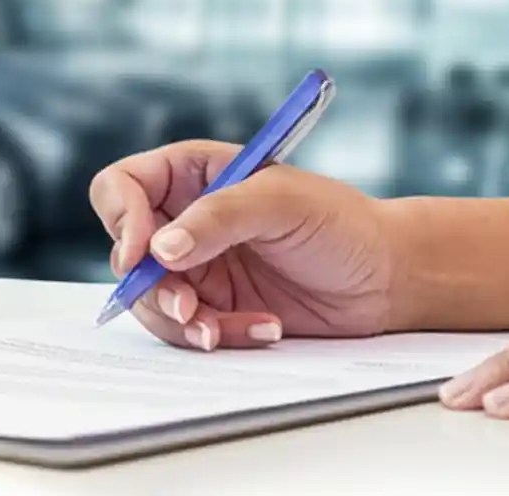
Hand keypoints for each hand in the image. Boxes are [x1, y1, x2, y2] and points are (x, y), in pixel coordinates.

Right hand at [88, 139, 405, 350]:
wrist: (386, 278)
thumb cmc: (342, 222)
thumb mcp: (282, 203)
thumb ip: (219, 217)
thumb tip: (160, 249)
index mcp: (192, 173)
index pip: (122, 186)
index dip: (121, 218)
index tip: (142, 254)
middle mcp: (185, 217)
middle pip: (127, 251)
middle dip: (151, 286)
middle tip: (188, 306)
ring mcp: (197, 265)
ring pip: (150, 298)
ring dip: (183, 320)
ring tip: (224, 328)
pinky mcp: (215, 305)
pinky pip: (188, 328)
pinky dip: (219, 335)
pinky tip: (264, 328)